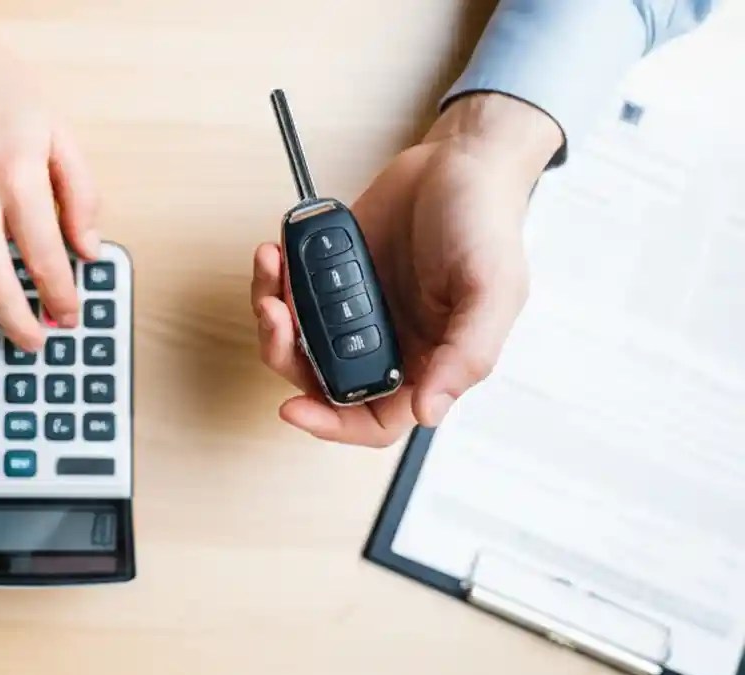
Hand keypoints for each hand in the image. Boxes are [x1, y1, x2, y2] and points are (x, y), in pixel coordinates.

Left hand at [251, 93, 562, 446]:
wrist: (458, 160)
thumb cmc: (486, 223)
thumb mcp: (492, 290)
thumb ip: (468, 354)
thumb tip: (429, 411)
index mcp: (426, 362)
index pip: (373, 420)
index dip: (332, 424)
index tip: (294, 409)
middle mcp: (384, 342)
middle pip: (318, 381)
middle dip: (286, 355)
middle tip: (275, 315)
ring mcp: (353, 309)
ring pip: (295, 339)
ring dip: (271, 314)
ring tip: (270, 271)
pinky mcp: (330, 274)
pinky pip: (289, 293)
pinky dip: (273, 278)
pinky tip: (275, 254)